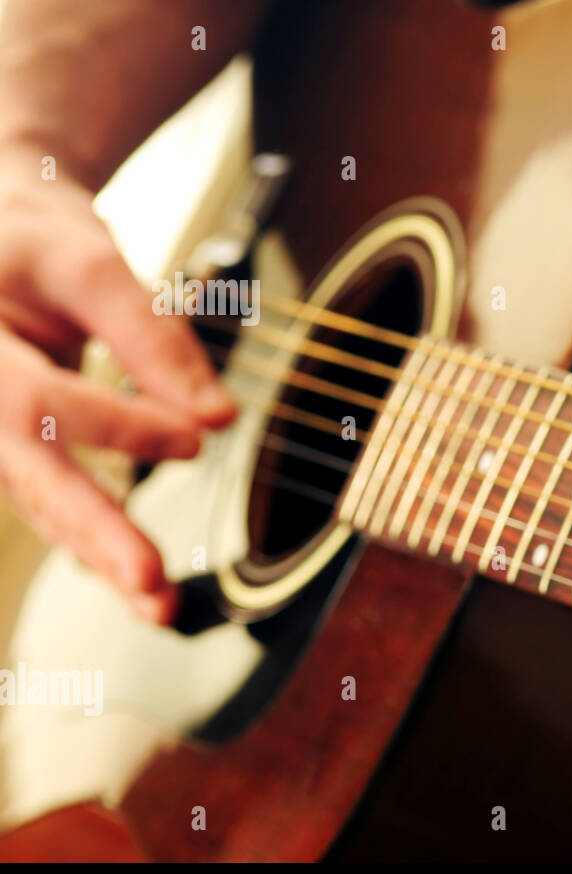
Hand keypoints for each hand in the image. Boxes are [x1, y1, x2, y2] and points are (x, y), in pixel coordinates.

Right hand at [0, 147, 235, 622]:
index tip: (195, 436)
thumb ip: (151, 335)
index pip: (39, 405)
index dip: (121, 426)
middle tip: (152, 584)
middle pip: (29, 475)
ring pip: (42, 502)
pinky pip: (52, 501)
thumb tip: (220, 417)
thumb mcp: (87, 261)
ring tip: (160, 607)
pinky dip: (95, 541)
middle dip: (96, 533)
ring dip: (102, 556)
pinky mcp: (17, 450)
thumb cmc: (30, 238)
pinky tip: (135, 582)